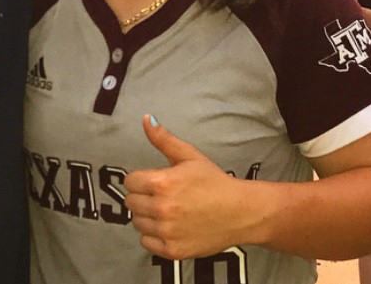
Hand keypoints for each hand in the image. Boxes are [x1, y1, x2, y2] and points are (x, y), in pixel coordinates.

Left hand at [124, 115, 251, 259]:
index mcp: (162, 183)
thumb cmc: (214, 182)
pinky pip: (146, 243)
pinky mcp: (173, 250)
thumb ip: (164, 139)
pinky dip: (153, 237)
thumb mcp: (189, 156)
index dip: (140, 179)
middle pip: (130, 202)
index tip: (152, 181)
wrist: (240, 212)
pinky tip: (168, 227)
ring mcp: (167, 232)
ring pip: (137, 223)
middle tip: (160, 196)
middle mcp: (162, 208)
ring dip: (146, 217)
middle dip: (142, 197)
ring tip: (165, 211)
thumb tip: (146, 119)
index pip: (129, 182)